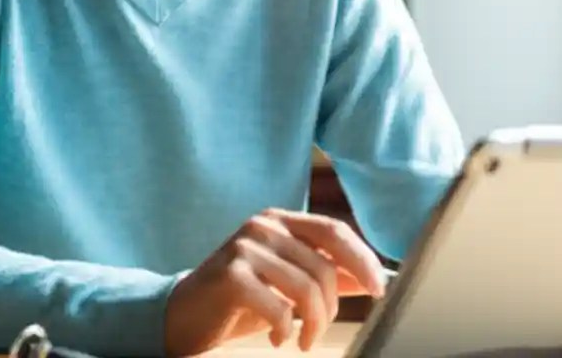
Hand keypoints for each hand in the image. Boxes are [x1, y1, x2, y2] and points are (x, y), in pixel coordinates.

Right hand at [162, 208, 386, 355]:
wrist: (182, 314)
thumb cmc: (240, 298)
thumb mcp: (288, 282)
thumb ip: (327, 274)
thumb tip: (373, 278)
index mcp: (280, 221)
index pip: (335, 230)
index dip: (363, 259)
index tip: (379, 288)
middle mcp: (264, 226)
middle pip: (324, 266)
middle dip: (331, 308)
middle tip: (319, 331)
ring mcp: (245, 248)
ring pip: (306, 288)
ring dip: (312, 324)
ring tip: (303, 339)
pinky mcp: (231, 275)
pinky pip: (279, 307)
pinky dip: (285, 329)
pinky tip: (276, 337)